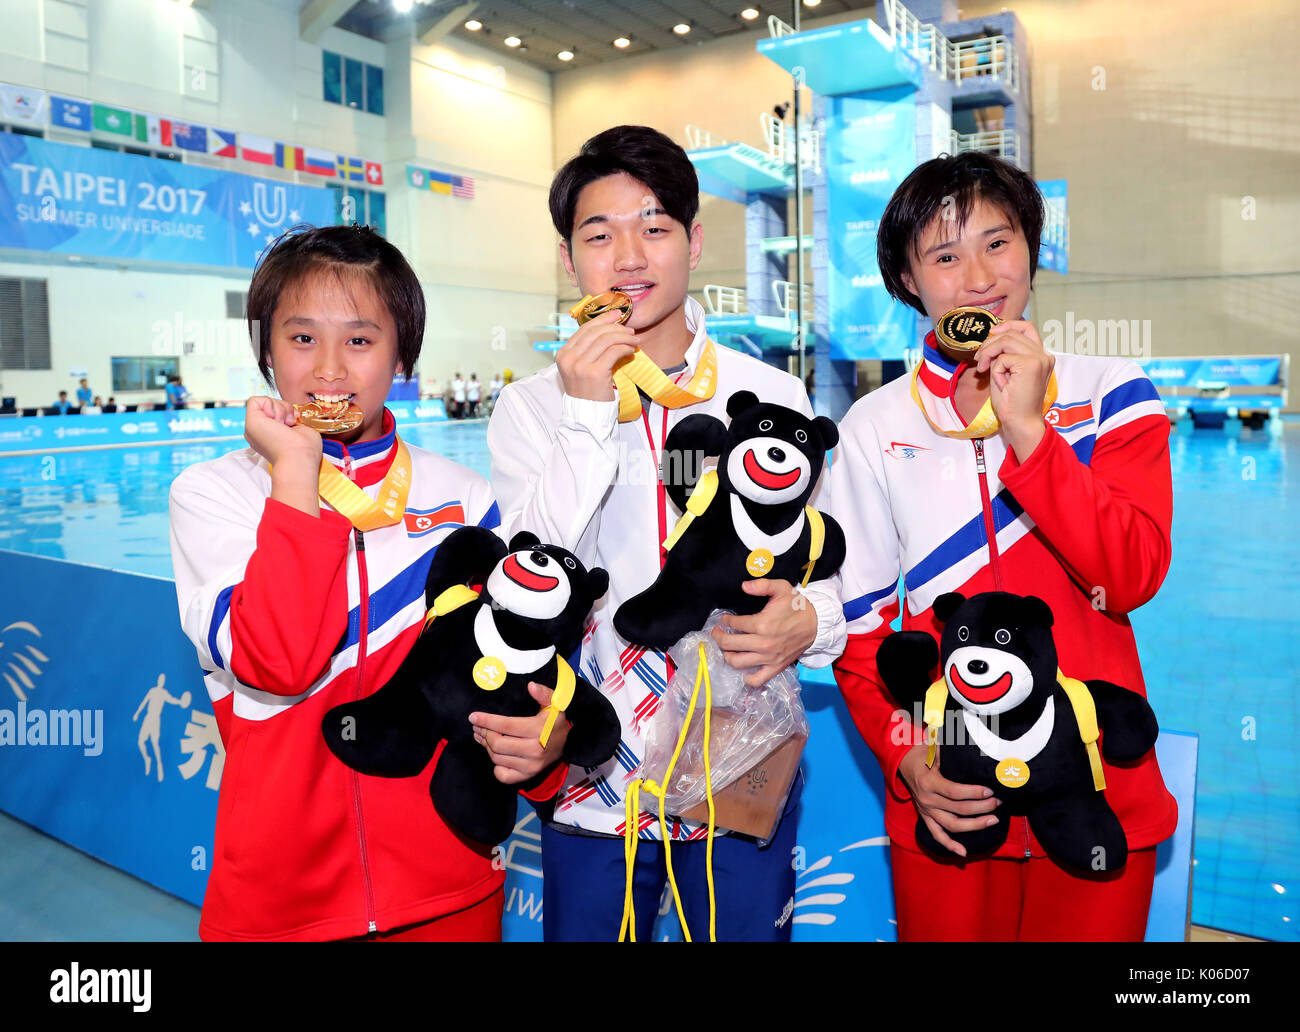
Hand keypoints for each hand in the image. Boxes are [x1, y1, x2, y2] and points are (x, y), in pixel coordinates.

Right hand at [245, 396, 322, 515]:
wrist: (299, 459)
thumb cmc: (305, 451)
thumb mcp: (302, 430)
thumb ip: (293, 421)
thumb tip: (291, 414)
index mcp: (270, 437)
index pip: (276, 414)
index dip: (288, 413)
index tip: (296, 423)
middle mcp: (259, 433)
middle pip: (270, 406)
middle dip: (285, 409)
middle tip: (290, 424)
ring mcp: (253, 428)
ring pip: (264, 402)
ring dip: (281, 408)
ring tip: (285, 424)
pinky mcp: (250, 421)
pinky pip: (256, 400)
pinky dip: (272, 405)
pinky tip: (278, 421)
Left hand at [469, 682, 567, 784]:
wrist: (568, 745)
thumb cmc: (555, 723)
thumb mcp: (555, 705)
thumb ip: (543, 693)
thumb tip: (531, 685)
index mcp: (539, 731)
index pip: (506, 726)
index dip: (486, 721)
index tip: (473, 717)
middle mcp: (534, 751)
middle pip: (497, 744)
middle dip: (485, 733)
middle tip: (478, 726)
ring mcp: (530, 766)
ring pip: (497, 758)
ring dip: (487, 746)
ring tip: (484, 736)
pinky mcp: (527, 776)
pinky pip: (502, 775)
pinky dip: (495, 765)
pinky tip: (497, 754)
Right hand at [556, 309, 637, 401]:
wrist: (586, 416)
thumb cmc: (587, 392)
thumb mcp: (580, 368)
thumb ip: (586, 350)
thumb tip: (607, 329)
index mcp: (563, 354)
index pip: (584, 329)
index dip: (602, 319)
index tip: (616, 315)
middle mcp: (568, 358)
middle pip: (595, 332)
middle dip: (616, 327)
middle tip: (630, 331)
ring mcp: (580, 365)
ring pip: (606, 339)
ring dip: (623, 337)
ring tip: (634, 341)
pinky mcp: (595, 373)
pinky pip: (613, 352)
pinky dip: (625, 348)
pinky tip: (631, 352)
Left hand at [710, 579, 817, 687]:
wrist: (816, 624)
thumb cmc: (797, 606)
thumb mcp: (782, 588)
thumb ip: (762, 585)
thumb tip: (744, 586)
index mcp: (763, 624)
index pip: (733, 624)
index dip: (725, 620)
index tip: (724, 619)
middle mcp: (763, 643)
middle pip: (729, 644)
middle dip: (718, 637)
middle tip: (717, 632)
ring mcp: (769, 658)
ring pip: (737, 662)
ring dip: (726, 655)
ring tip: (726, 648)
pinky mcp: (776, 667)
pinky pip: (756, 679)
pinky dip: (746, 678)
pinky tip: (742, 669)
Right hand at [896, 743, 999, 857]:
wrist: (903, 762)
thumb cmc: (923, 753)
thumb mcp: (935, 748)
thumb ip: (952, 753)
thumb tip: (976, 752)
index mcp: (929, 782)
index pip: (954, 792)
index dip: (973, 793)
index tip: (990, 791)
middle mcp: (927, 799)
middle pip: (958, 809)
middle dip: (981, 807)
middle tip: (997, 802)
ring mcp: (926, 810)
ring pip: (952, 825)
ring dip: (974, 825)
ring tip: (992, 820)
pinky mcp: (925, 817)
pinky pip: (937, 835)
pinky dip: (949, 845)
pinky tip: (963, 852)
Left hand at [976, 320, 1053, 459]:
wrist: (1019, 422)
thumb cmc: (1012, 402)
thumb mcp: (1005, 371)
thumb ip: (1002, 354)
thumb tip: (991, 337)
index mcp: (1041, 356)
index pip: (1027, 327)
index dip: (1007, 325)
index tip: (991, 334)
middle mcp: (1044, 355)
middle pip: (1013, 332)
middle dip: (990, 342)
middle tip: (979, 359)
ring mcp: (1040, 358)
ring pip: (1007, 340)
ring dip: (989, 353)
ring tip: (982, 368)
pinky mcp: (1032, 364)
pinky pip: (1003, 358)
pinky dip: (996, 370)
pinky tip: (1001, 383)